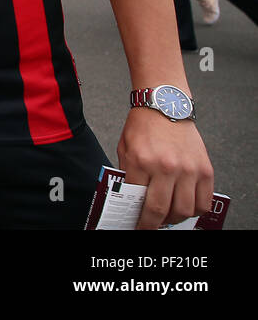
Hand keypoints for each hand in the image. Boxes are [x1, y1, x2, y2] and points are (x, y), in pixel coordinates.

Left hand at [117, 109, 213, 228]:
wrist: (164, 105)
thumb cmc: (142, 126)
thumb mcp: (125, 149)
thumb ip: (129, 174)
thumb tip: (131, 200)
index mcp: (141, 162)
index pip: (138, 201)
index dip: (137, 218)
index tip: (136, 225)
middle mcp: (166, 167)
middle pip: (162, 210)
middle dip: (153, 224)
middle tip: (150, 225)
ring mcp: (188, 169)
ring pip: (184, 210)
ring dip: (174, 218)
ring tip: (167, 217)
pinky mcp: (205, 169)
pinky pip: (203, 201)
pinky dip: (195, 210)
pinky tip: (185, 208)